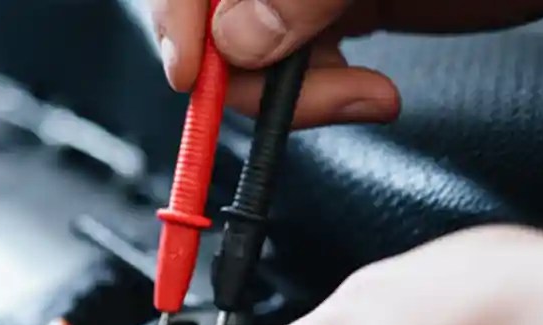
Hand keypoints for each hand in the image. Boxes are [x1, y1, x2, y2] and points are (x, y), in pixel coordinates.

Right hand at [149, 0, 542, 126]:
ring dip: (292, 94)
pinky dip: (317, 94)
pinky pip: (288, 62)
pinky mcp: (332, 8)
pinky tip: (363, 91)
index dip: (178, 20)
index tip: (194, 75)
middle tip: (307, 97)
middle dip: (244, 71)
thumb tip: (235, 38)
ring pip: (245, 50)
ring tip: (362, 97)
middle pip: (210, 18)